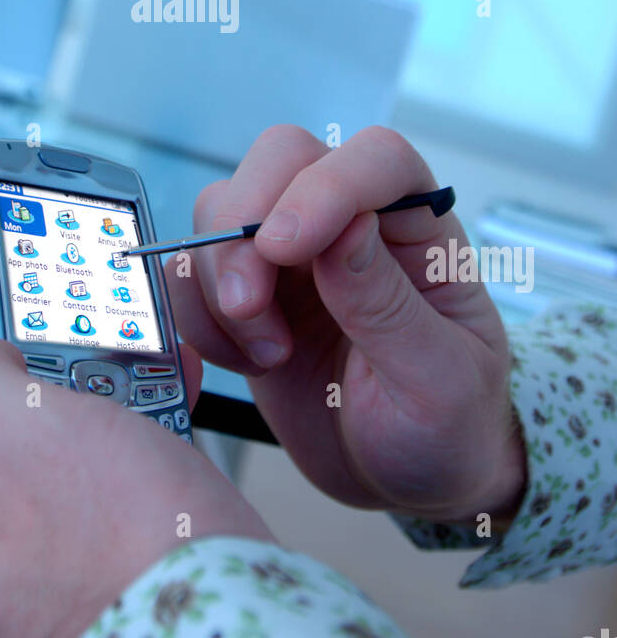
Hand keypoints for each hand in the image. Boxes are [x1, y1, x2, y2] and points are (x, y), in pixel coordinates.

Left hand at [0, 285, 271, 637]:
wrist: (242, 625)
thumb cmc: (136, 556)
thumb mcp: (21, 433)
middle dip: (37, 356)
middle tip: (73, 318)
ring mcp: (49, 563)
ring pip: (55, 439)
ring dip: (96, 380)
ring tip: (136, 351)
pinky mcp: (110, 554)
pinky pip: (106, 467)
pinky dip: (136, 418)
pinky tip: (168, 388)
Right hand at [166, 125, 527, 528]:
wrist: (404, 479)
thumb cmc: (447, 426)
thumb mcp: (439, 381)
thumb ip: (390, 306)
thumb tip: (348, 228)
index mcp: (420, 227)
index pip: (375, 159)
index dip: (326, 186)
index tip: (287, 247)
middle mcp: (351, 220)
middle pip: (282, 158)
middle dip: (246, 225)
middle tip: (247, 306)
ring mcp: (293, 255)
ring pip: (223, 207)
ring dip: (221, 279)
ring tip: (267, 355)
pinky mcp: (248, 292)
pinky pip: (190, 271)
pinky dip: (197, 315)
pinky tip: (243, 363)